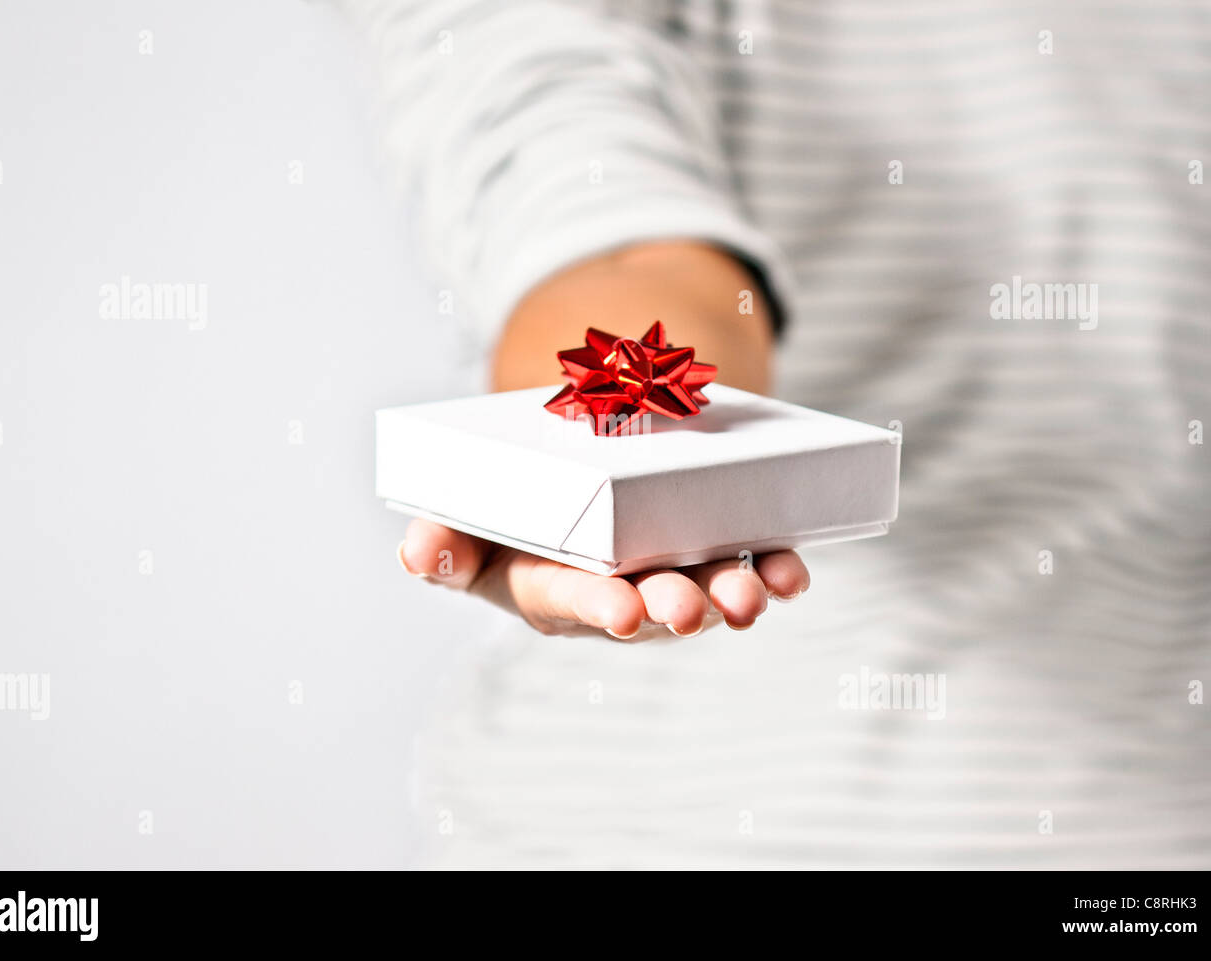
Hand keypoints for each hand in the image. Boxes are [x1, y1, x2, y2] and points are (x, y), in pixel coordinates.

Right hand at [397, 518, 809, 640]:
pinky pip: (748, 562)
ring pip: (703, 589)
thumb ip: (444, 535)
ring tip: (755, 592)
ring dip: (731, 593)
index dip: (597, 606)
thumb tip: (418, 552)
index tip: (624, 612)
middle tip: (692, 608)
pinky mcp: (710, 545)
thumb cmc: (511, 500)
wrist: (569, 456)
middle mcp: (613, 588)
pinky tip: (792, 572)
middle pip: (646, 604)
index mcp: (547, 586)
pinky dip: (774, 568)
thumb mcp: (466, 513)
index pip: (569, 601)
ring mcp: (668, 569)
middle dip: (672, 607)